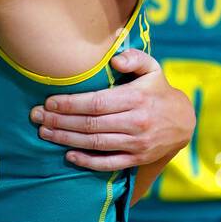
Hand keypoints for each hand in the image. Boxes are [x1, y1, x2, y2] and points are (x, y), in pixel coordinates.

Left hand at [29, 49, 194, 170]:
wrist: (184, 122)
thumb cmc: (158, 90)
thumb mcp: (152, 68)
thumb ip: (134, 58)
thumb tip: (114, 60)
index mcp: (136, 99)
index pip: (96, 103)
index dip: (70, 103)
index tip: (49, 101)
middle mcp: (136, 123)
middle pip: (90, 124)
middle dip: (60, 120)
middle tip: (36, 116)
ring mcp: (137, 144)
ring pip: (95, 143)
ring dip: (66, 139)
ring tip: (44, 132)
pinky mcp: (137, 159)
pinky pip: (108, 163)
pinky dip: (87, 161)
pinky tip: (68, 155)